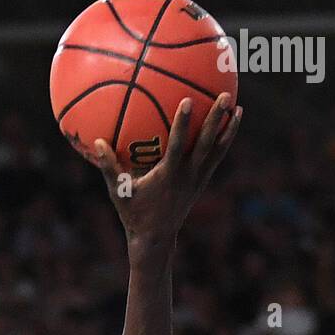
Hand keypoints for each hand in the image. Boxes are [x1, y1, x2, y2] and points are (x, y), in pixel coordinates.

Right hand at [96, 94, 241, 247]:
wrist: (156, 239)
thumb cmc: (134, 213)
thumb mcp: (119, 192)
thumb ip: (109, 166)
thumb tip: (97, 141)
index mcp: (169, 175)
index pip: (177, 145)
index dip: (182, 123)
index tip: (187, 100)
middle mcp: (188, 175)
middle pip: (206, 143)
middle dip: (215, 119)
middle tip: (225, 95)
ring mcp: (198, 179)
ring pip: (217, 150)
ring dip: (228, 128)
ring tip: (237, 107)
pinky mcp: (202, 181)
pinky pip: (216, 156)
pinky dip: (225, 140)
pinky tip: (230, 124)